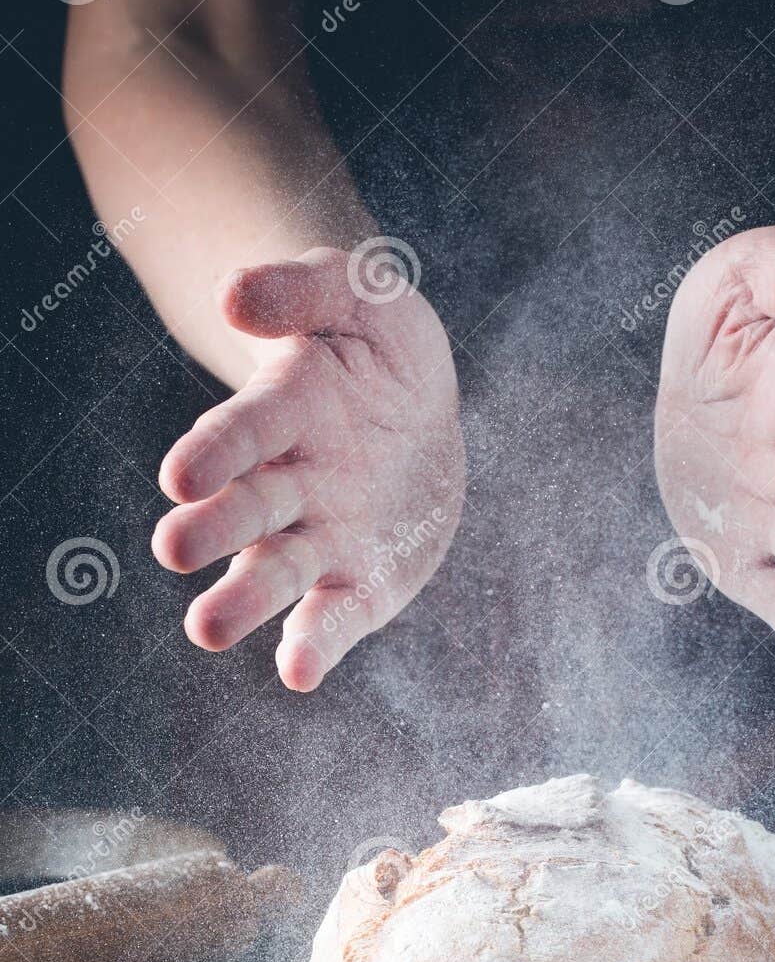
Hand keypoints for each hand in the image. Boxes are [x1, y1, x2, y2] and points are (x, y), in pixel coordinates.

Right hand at [152, 247, 464, 690]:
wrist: (413, 405)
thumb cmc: (370, 343)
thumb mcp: (355, 293)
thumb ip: (302, 287)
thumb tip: (234, 296)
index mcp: (283, 410)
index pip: (246, 431)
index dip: (218, 451)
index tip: (180, 476)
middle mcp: (288, 481)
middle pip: (248, 508)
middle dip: (214, 527)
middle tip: (174, 549)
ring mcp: (320, 536)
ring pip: (277, 573)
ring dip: (243, 601)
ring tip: (205, 630)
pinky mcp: (357, 583)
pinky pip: (334, 617)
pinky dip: (314, 645)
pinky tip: (297, 674)